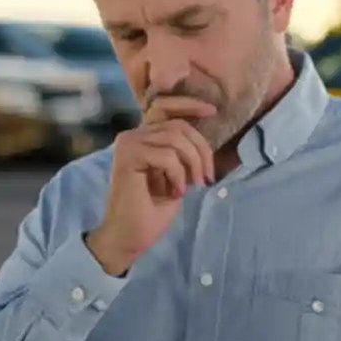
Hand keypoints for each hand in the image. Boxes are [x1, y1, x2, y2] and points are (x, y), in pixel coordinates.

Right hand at [86, 96, 215, 275]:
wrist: (130, 236)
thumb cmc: (152, 210)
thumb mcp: (177, 175)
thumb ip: (183, 152)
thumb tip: (205, 138)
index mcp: (143, 137)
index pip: (165, 106)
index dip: (190, 104)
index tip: (212, 112)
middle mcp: (132, 135)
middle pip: (179, 125)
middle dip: (201, 150)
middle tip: (205, 178)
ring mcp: (128, 144)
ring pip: (175, 138)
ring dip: (192, 164)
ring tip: (192, 187)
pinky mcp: (127, 157)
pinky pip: (166, 156)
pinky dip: (178, 175)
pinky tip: (175, 193)